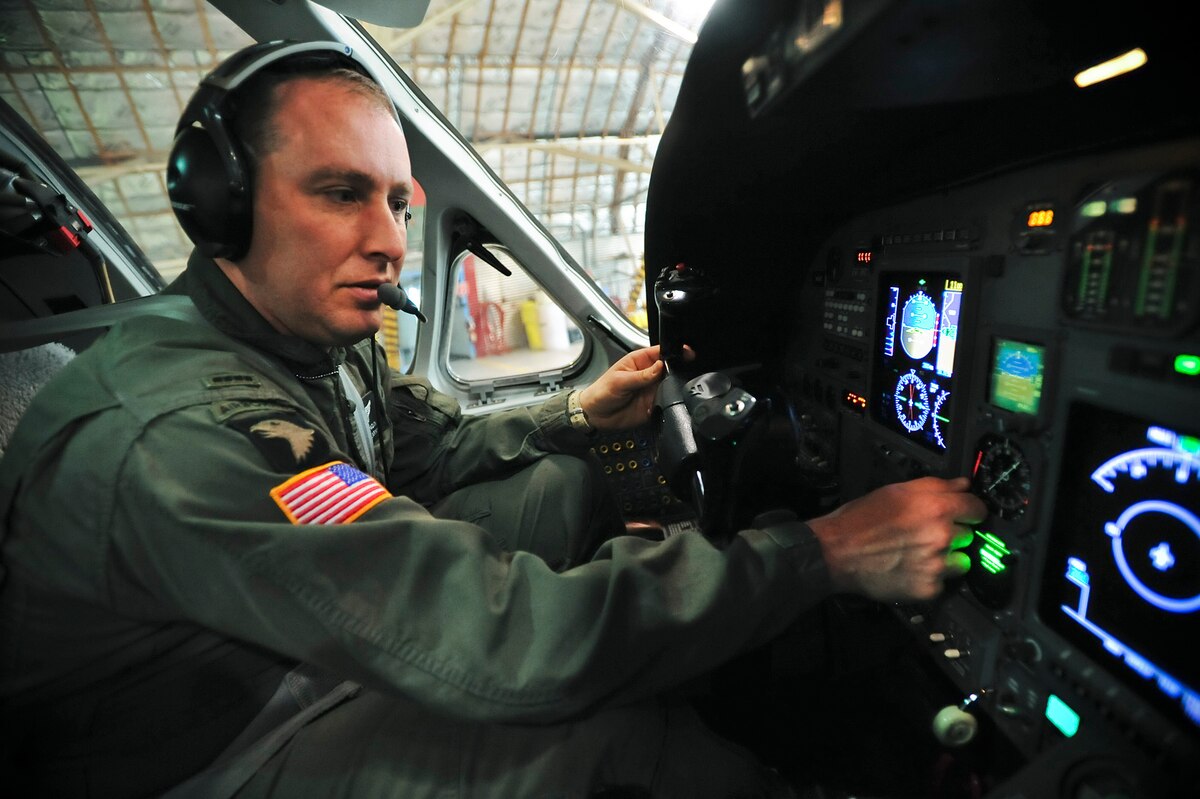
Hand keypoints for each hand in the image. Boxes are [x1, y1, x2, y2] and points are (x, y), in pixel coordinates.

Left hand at [577, 345, 667, 430]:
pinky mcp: (653, 403)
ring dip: (671, 387)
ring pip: (670, 384)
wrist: (595, 416)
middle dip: (674, 370)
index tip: (682, 354)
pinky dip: (667, 402)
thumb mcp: (619, 381)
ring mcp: (651, 389)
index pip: (659, 351)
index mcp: (639, 361)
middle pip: (669, 368)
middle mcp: (648, 374)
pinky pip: (667, 401)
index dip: (672, 352)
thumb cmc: (601, 392)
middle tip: (669, 377)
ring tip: (660, 391)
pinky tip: (659, 403)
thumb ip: (641, 375)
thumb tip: (660, 366)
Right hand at [806, 476, 985, 601]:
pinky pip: (943, 582)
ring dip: (947, 559)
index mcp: (936, 508)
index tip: (965, 514)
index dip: (970, 510)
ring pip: (960, 561)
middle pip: (969, 535)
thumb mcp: (896, 491)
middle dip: (953, 534)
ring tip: (919, 554)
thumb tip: (963, 485)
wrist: (835, 552)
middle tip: (927, 534)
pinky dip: (930, 577)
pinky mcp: (928, 588)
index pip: (977, 509)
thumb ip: (935, 486)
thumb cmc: (861, 520)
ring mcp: (936, 565)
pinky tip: (910, 568)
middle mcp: (941, 536)